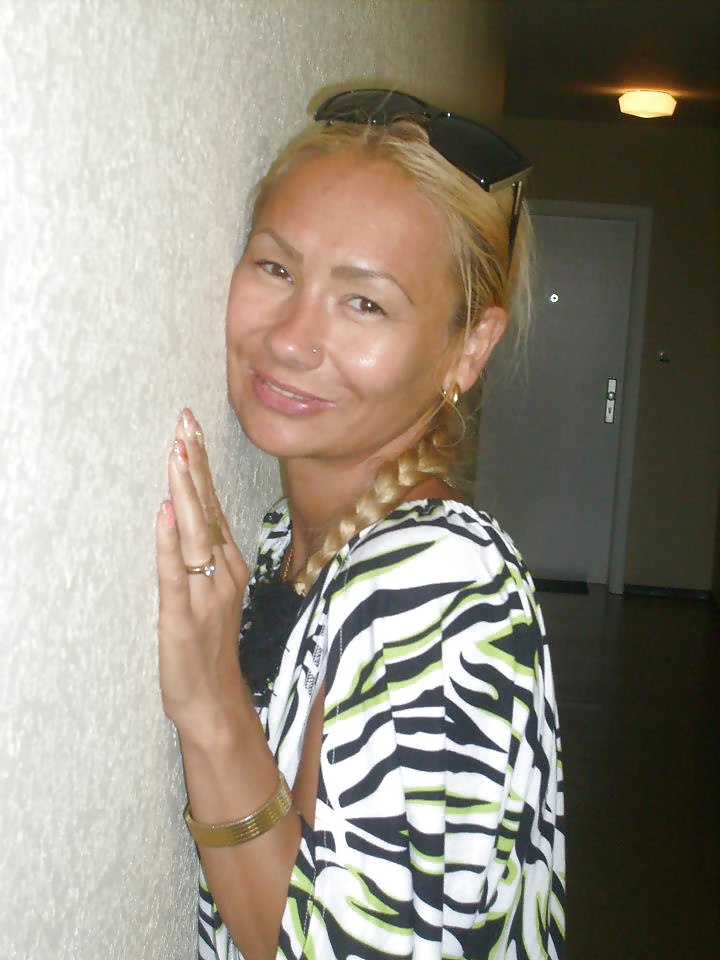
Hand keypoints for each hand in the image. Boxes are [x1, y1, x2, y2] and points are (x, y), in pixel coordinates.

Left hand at [156, 408, 249, 731]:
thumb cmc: (209, 647)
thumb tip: (187, 513)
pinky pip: (176, 574)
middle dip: (195, 464)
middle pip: (208, 509)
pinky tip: (164, 515)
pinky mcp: (183, 616)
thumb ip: (208, 555)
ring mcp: (206, 593)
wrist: (214, 701)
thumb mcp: (214, 593)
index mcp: (230, 563)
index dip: (202, 465)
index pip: (214, 504)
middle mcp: (224, 572)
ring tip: (178, 454)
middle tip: (185, 423)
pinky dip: (169, 543)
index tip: (192, 428)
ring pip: (196, 534)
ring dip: (186, 493)